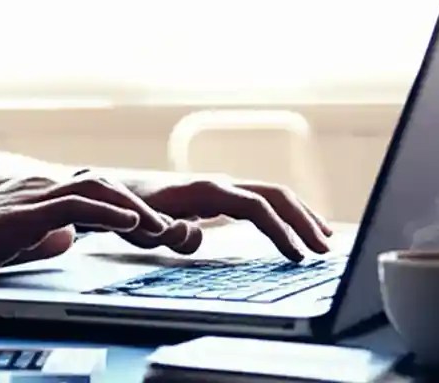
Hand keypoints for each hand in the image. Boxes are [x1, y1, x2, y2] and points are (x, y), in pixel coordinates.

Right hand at [0, 174, 185, 283]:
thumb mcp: (11, 241)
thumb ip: (40, 236)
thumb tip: (66, 239)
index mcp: (38, 192)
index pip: (94, 193)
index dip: (128, 208)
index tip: (155, 230)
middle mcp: (40, 185)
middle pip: (105, 185)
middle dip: (142, 206)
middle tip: (171, 230)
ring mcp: (34, 195)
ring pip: (99, 190)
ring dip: (136, 209)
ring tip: (163, 230)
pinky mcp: (26, 211)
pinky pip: (78, 205)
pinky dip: (111, 212)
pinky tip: (132, 224)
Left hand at [118, 173, 333, 260]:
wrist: (113, 192)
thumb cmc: (126, 212)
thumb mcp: (140, 226)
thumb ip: (165, 231)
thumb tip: (194, 233)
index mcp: (204, 190)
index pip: (255, 205)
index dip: (279, 228)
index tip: (297, 254)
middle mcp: (218, 184)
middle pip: (273, 194)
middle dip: (302, 219)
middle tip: (326, 249)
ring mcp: (221, 189)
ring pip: (271, 195)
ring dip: (299, 216)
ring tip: (324, 241)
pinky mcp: (219, 198)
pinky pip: (260, 203)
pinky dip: (283, 215)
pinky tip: (296, 233)